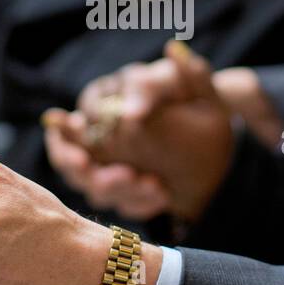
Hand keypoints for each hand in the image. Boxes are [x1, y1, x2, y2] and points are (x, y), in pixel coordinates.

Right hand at [43, 41, 237, 220]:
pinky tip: (164, 195)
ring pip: (97, 190)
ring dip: (121, 191)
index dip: (69, 146)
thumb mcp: (173, 81)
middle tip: (124, 177)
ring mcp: (110, 165)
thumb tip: (131, 113)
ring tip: (154, 185)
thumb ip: (150, 86)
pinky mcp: (128, 189)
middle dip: (92, 177)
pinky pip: (126, 203)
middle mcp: (97, 136)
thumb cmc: (188, 91)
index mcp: (97, 103)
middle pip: (74, 164)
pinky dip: (142, 203)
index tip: (84, 160)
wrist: (215, 120)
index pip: (68, 128)